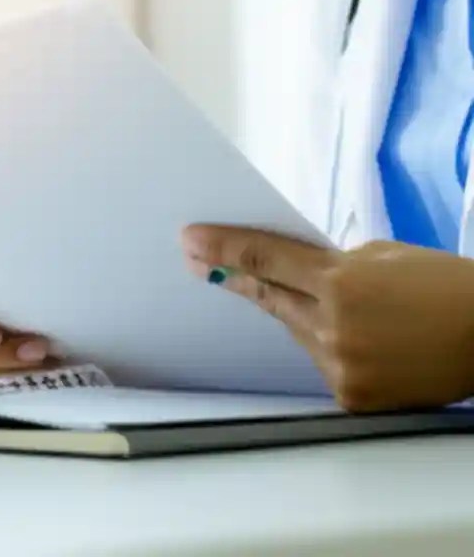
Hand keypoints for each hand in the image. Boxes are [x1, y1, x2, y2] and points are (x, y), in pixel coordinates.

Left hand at [182, 225, 473, 411]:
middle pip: (268, 297)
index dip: (224, 248)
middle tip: (196, 260)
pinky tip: (361, 339)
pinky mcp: (350, 397)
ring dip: (302, 315)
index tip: (189, 239)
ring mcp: (340, 366)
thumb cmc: (445, 286)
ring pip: (298, 332)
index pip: (266, 260)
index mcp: (342, 282)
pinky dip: (330, 346)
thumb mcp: (384, 256)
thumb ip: (331, 264)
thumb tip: (289, 270)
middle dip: (233, 278)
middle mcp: (334, 326)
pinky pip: (321, 363)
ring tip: (342, 306)